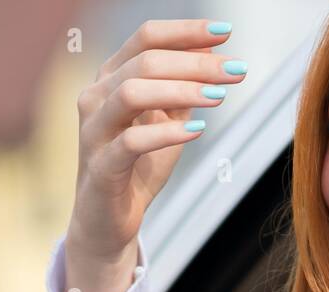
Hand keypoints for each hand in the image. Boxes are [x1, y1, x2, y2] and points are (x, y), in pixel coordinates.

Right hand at [65, 19, 246, 291]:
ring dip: (181, 90)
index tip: (226, 33)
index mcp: (110, 79)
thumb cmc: (137, 170)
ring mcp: (94, 132)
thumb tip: (212, 50)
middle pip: (144, 61)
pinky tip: (198, 130)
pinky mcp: (100, 167)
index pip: (146, 38)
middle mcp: (95, 98)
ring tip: (218, 97)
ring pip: (132, 92)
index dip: (186, 32)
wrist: (109, 222)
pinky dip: (167, 133)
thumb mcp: (167, 122)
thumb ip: (184, 88)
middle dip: (195, 63)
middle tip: (235, 71)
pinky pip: (132, 141)